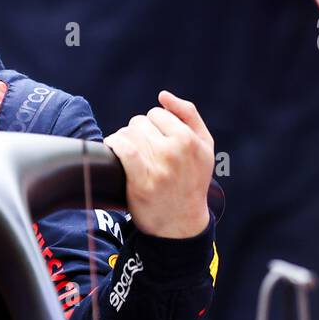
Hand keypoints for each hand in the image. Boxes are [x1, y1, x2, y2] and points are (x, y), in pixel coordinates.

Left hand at [105, 91, 214, 239]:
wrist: (181, 224)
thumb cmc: (191, 181)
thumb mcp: (204, 147)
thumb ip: (188, 115)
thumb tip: (163, 95)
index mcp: (191, 139)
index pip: (157, 113)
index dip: (153, 126)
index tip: (154, 141)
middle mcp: (176, 150)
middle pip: (139, 122)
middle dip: (138, 135)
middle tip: (144, 154)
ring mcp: (159, 166)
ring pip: (128, 134)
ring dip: (124, 142)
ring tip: (132, 158)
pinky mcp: (141, 181)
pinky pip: (122, 149)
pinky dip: (114, 145)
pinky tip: (114, 151)